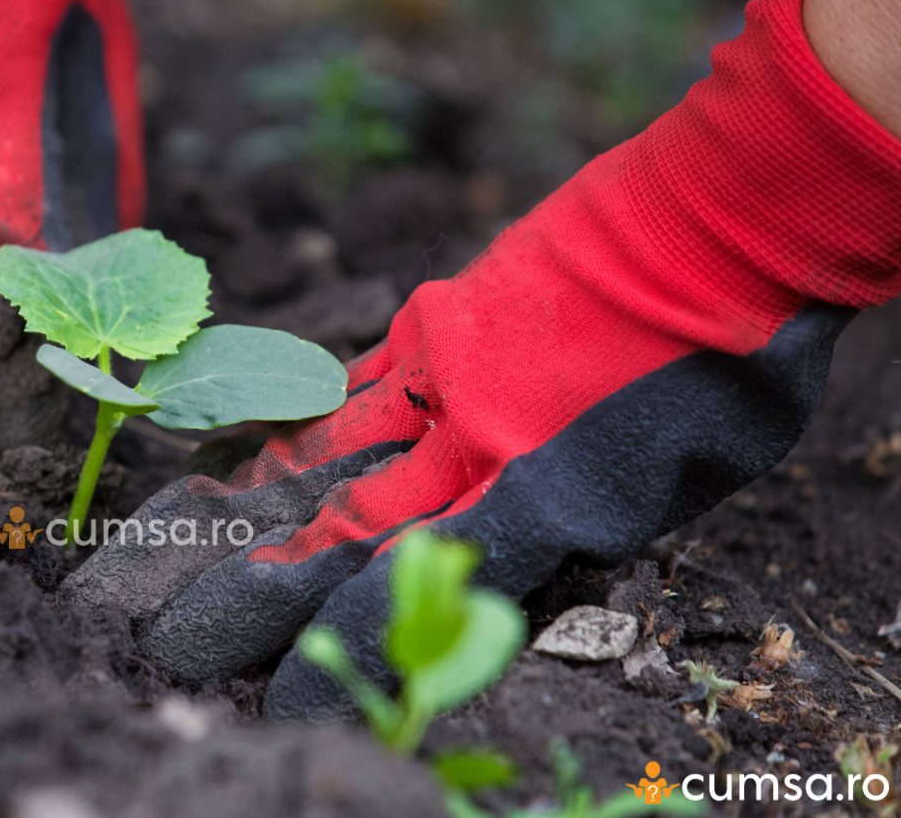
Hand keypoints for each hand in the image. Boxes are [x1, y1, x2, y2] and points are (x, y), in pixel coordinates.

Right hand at [66, 0, 900, 719]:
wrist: (715, 221)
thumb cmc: (728, 367)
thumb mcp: (672, 489)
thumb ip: (569, 533)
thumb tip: (493, 560)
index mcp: (539, 496)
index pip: (405, 584)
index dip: (332, 636)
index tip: (271, 680)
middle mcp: (469, 441)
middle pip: (339, 522)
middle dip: (251, 576)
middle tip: (171, 616)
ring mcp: (437, 376)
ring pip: (323, 450)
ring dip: (247, 501)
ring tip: (179, 537)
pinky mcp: (427, 321)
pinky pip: (345, 387)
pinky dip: (294, 424)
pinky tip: (254, 447)